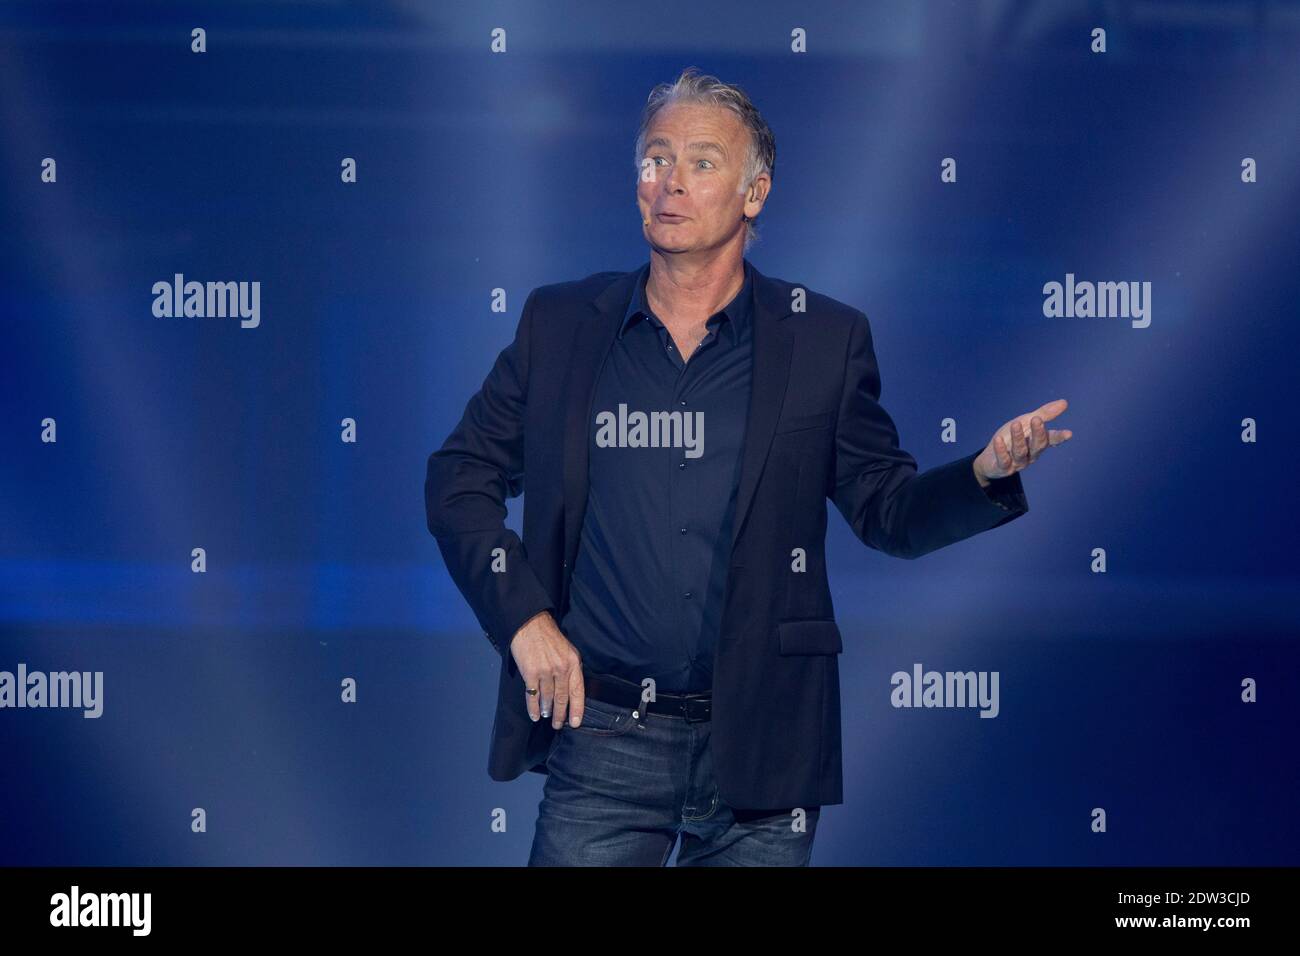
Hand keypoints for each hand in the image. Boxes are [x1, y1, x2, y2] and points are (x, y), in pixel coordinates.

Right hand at [509, 611, 585, 728]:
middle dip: (561, 714)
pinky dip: (533, 708)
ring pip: (548, 698)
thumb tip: (571, 690)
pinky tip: (535, 715)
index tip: (575, 723)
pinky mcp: (530, 673)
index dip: (577, 709)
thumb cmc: (549, 637)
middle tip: (558, 725)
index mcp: (573, 663)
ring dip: (547, 711)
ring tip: (547, 717)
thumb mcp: (567, 650)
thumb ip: (570, 668)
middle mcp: (561, 668)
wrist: (530, 624)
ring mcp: (545, 671)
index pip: (578, 691)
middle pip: (562, 698)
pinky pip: (533, 695)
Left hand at [974, 398, 1072, 485]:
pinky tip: (999, 439)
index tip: (1068, 433)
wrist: (989, 459)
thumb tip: (1064, 402)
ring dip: (1018, 438)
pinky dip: (1001, 450)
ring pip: (1020, 451)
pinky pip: (1003, 460)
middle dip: (1038, 433)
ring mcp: (1017, 462)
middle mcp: (1030, 454)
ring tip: (1016, 424)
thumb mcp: (1025, 423)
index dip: (1059, 437)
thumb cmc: (1010, 438)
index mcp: (1037, 442)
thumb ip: (1043, 414)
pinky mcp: (1003, 468)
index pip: (1050, 439)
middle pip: (1037, 445)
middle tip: (1037, 419)